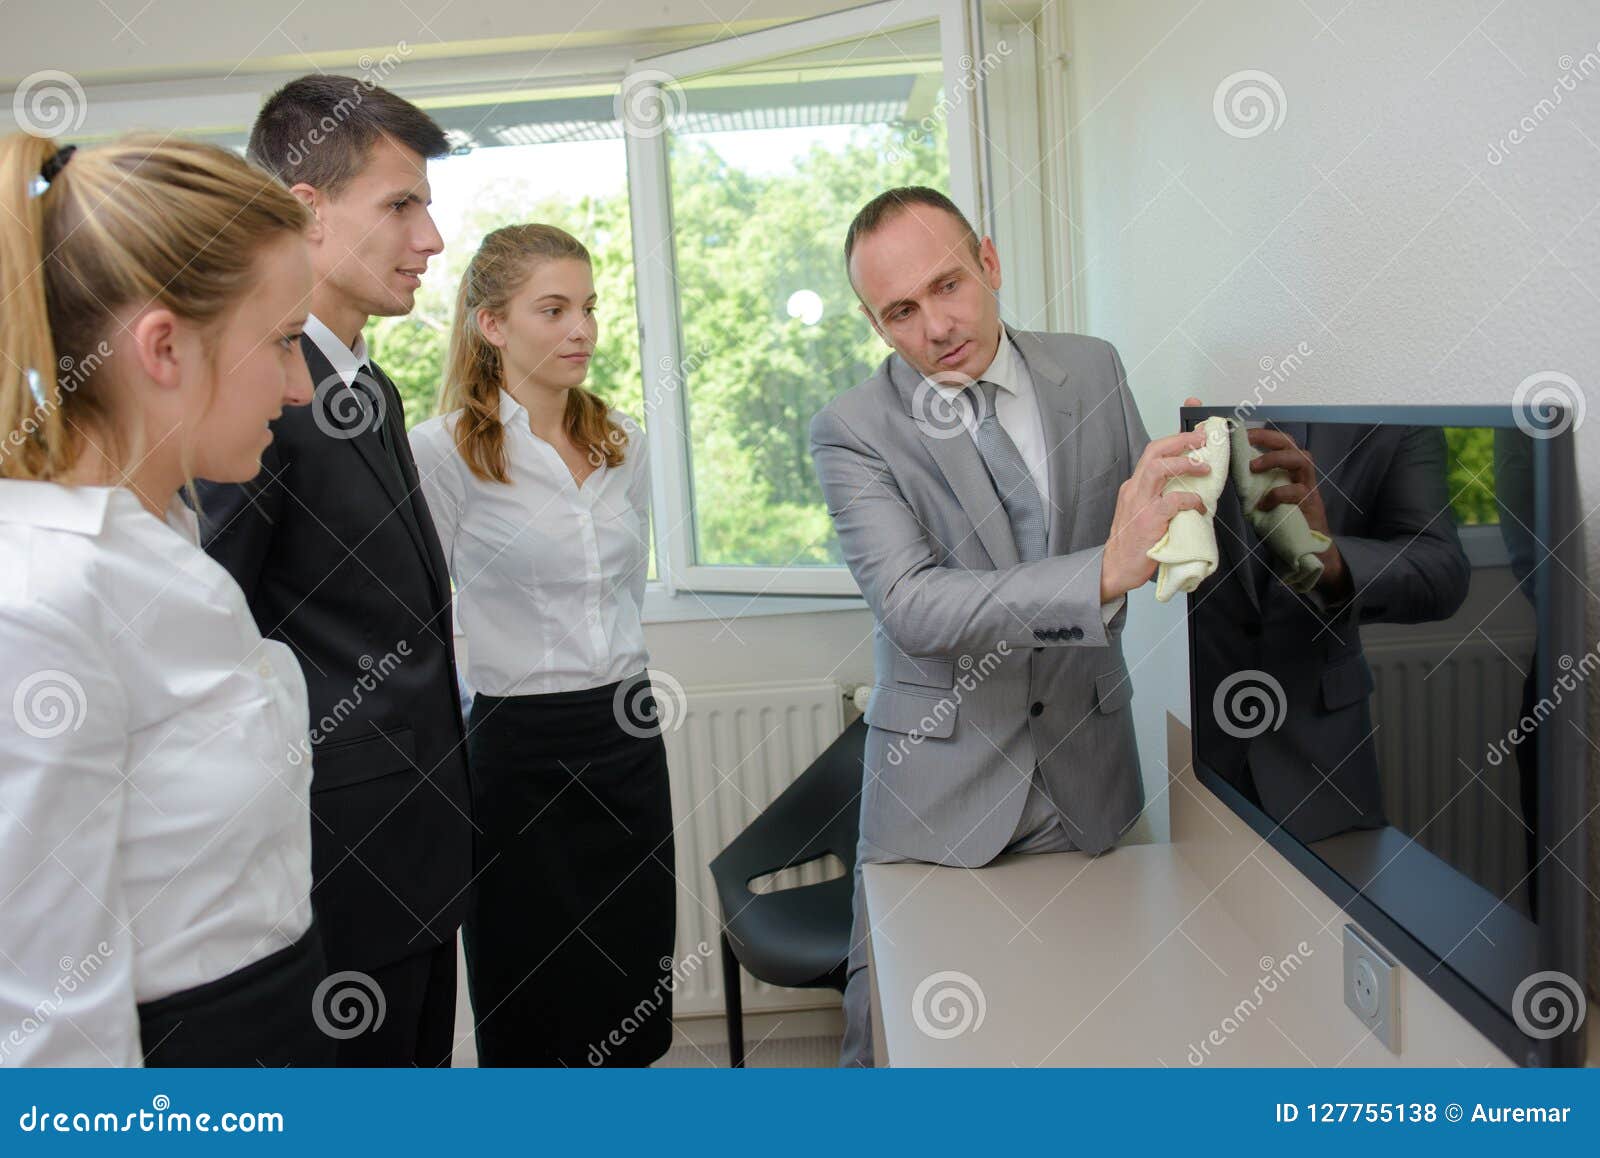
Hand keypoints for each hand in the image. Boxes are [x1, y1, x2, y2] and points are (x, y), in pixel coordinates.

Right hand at [1100, 396, 1209, 601]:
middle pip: (1154, 451)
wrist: (1115, 569)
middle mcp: (1134, 489)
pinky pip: (1172, 501)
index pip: (1154, 452)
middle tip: (1203, 439)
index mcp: (1134, 486)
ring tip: (1204, 467)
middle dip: (1181, 440)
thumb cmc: (1133, 545)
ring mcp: (1139, 503)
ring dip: (1184, 463)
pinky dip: (1190, 500)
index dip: (1175, 436)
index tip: (1195, 428)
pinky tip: (1201, 506)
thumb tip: (1190, 491)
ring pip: (1159, 468)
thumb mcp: (1143, 514)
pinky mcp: (1148, 519)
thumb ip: (1160, 499)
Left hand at [1247, 426, 1348, 597]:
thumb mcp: (1261, 500)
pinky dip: (1277, 495)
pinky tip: (1263, 505)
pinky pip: (1297, 491)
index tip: (1241, 431)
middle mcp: (1300, 474)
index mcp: (1288, 470)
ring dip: (1275, 459)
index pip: (1279, 442)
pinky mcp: (1312, 504)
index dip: (1262, 434)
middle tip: (1247, 439)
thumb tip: (1226, 473)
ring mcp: (1309, 487)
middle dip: (1269, 437)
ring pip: (1301, 459)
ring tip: (1253, 468)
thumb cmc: (1282, 523)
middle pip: (1291, 443)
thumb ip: (1250, 486)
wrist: (1307, 550)